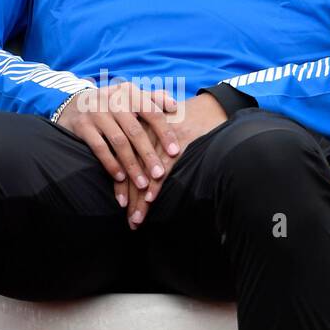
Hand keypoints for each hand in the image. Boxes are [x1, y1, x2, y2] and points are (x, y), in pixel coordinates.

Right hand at [54, 81, 181, 188]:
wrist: (75, 104)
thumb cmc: (112, 104)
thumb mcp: (130, 96)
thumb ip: (153, 98)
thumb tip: (175, 105)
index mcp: (129, 92)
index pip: (152, 112)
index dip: (164, 133)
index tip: (175, 152)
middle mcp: (112, 100)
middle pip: (135, 131)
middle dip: (149, 155)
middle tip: (159, 175)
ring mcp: (96, 112)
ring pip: (118, 142)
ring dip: (132, 165)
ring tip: (142, 183)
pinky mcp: (82, 126)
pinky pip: (99, 148)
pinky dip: (111, 164)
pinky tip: (120, 178)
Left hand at [114, 93, 226, 228]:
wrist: (209, 108)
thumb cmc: (185, 121)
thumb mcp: (160, 130)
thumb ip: (148, 145)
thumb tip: (138, 175)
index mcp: (139, 132)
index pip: (124, 162)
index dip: (121, 185)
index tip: (121, 205)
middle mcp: (146, 135)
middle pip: (132, 172)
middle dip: (130, 199)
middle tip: (130, 221)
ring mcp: (162, 140)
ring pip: (145, 174)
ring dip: (140, 200)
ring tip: (136, 219)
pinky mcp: (179, 144)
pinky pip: (164, 167)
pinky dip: (156, 184)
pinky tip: (149, 199)